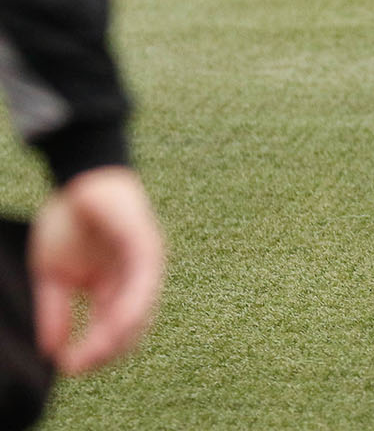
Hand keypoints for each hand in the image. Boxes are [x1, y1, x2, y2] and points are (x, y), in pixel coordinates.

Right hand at [29, 166, 164, 375]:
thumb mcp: (52, 275)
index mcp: (111, 290)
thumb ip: (54, 312)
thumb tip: (49, 351)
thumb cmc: (68, 224)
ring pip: (140, 311)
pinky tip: (118, 324)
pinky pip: (144, 283)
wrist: (77, 180)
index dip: (91, 352)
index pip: (107, 331)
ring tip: (96, 353)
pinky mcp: (148, 248)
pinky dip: (132, 306)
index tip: (70, 369)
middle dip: (106, 351)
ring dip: (119, 336)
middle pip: (129, 329)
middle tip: (82, 366)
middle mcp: (133, 283)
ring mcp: (144, 267)